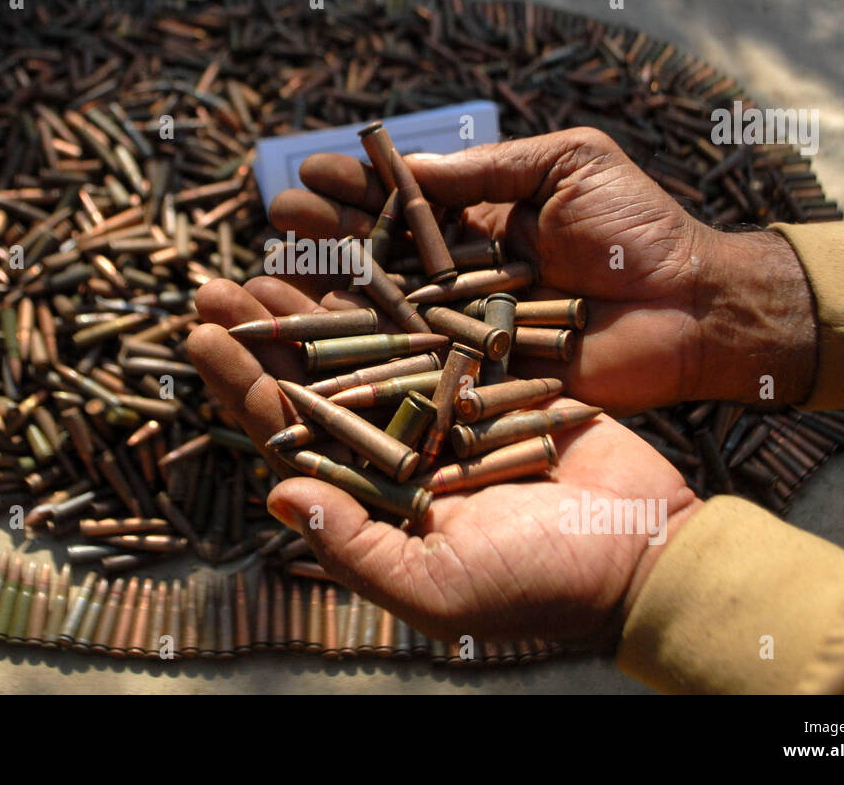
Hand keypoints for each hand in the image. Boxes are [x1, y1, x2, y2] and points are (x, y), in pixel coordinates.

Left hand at [187, 277, 700, 645]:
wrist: (647, 551)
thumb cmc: (543, 585)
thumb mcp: (439, 587)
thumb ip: (354, 543)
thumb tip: (275, 491)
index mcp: (371, 497)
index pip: (288, 431)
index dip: (240, 382)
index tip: (197, 333)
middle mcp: (396, 450)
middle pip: (312, 379)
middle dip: (262, 331)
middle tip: (212, 281)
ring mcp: (440, 410)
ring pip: (362, 345)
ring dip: (315, 303)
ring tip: (269, 256)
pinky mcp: (490, 378)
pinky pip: (429, 327)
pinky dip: (393, 293)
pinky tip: (357, 257)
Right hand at [270, 127, 816, 412]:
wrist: (692, 306)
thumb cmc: (639, 227)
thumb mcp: (567, 165)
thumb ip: (486, 171)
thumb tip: (404, 169)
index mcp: (484, 219)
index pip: (403, 201)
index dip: (355, 186)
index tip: (308, 170)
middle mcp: (465, 273)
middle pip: (380, 253)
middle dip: (327, 234)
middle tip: (277, 216)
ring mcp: (467, 325)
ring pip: (384, 306)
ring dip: (326, 289)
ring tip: (273, 272)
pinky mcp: (478, 374)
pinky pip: (412, 361)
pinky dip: (362, 351)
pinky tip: (314, 335)